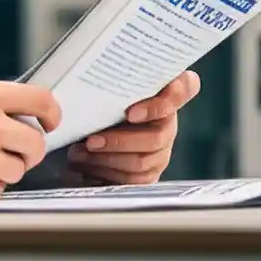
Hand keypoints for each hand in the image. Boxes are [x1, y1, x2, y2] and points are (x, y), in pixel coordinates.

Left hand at [65, 70, 200, 184]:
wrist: (101, 114)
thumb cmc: (105, 93)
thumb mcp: (109, 82)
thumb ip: (110, 80)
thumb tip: (76, 87)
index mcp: (168, 90)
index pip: (184, 88)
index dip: (160, 104)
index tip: (130, 112)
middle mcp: (169, 120)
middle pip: (156, 137)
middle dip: (119, 142)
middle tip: (90, 141)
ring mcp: (163, 146)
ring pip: (143, 162)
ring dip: (107, 160)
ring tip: (78, 155)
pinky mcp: (152, 168)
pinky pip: (135, 179)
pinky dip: (107, 174)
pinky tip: (85, 168)